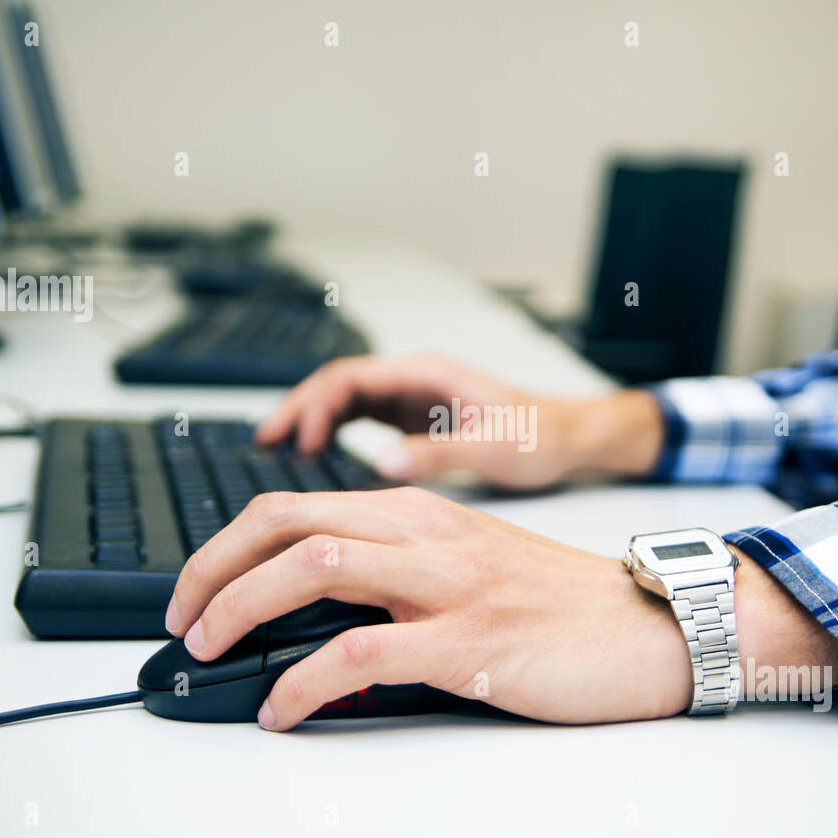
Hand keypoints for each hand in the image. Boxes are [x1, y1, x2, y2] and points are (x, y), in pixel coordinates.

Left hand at [164, 487, 837, 730]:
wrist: (648, 625)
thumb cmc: (556, 602)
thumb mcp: (464, 564)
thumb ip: (391, 571)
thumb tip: (306, 613)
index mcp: (418, 511)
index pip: (295, 503)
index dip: (226, 544)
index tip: (195, 588)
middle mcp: (425, 533)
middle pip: (287, 522)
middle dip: (212, 568)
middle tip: (182, 618)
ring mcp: (448, 583)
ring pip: (315, 567)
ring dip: (241, 608)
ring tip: (210, 650)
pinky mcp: (470, 641)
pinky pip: (361, 652)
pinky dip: (304, 681)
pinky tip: (283, 709)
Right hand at [255, 353, 665, 488]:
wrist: (573, 438)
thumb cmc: (543, 436)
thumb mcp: (494, 449)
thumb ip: (438, 454)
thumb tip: (383, 462)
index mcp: (428, 375)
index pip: (351, 378)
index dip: (315, 407)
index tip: (297, 443)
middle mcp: (414, 381)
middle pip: (336, 385)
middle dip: (297, 410)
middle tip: (264, 444)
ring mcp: (411, 400)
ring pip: (343, 402)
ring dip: (308, 422)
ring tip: (274, 451)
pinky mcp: (414, 422)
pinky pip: (359, 420)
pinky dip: (330, 435)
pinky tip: (311, 460)